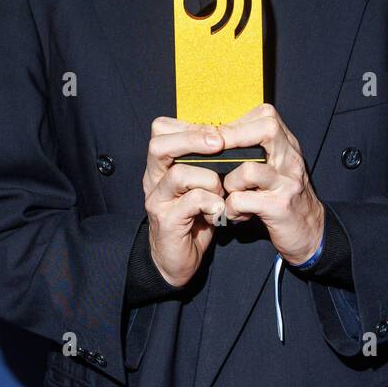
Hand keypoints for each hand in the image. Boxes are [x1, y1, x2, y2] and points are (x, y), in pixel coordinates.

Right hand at [142, 116, 227, 287]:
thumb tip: (234, 135)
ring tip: (222, 191)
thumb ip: (208, 162)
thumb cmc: (194, 218)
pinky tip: (220, 211)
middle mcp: (153, 179)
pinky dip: (212, 202)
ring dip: (209, 179)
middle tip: (219, 144)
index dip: (189, 126)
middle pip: (159, 145)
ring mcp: (157, 200)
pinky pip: (191, 201)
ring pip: (178, 174)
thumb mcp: (201, 185)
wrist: (176, 260)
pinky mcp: (166, 221)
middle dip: (193, 139)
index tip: (217, 132)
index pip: (161, 130)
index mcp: (161, 165)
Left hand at [217, 103, 324, 264]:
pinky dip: (231, 208)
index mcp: (288, 145)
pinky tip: (235, 213)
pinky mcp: (280, 207)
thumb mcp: (276, 165)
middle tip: (214, 157)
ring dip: (230, 183)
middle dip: (231, 140)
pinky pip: (243, 200)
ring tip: (230, 193)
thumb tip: (219, 134)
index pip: (265, 115)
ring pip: (248, 170)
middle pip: (266, 128)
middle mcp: (291, 159)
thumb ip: (256, 148)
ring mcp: (288, 182)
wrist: (312, 231)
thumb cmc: (284, 196)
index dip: (237, 123)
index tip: (217, 139)